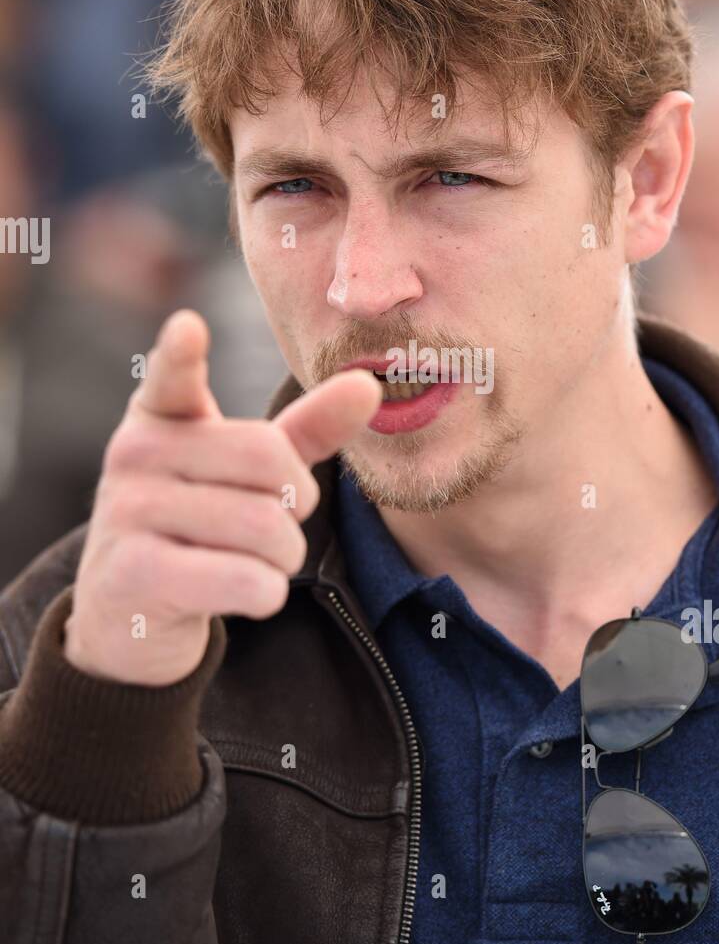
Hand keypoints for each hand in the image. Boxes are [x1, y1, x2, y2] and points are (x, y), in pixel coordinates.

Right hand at [62, 309, 381, 684]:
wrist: (125, 614)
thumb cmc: (200, 524)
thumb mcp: (245, 472)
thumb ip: (305, 429)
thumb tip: (367, 385)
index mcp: (162, 416)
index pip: (171, 376)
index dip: (181, 354)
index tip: (189, 328)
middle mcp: (135, 454)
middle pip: (269, 459)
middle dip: (296, 504)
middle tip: (273, 524)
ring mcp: (127, 512)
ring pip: (265, 529)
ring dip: (283, 558)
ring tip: (254, 562)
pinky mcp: (133, 574)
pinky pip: (245, 579)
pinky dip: (265, 593)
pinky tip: (242, 593)